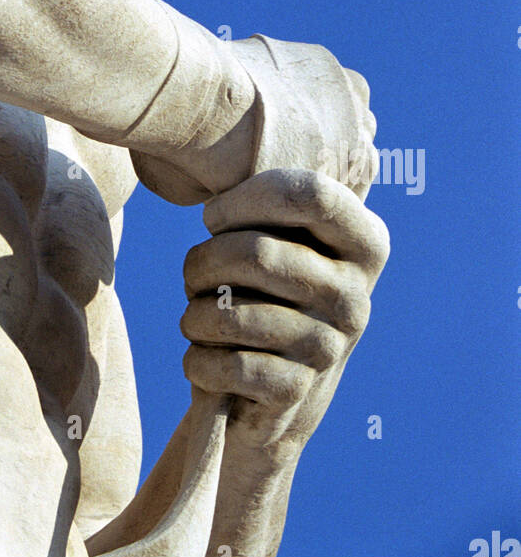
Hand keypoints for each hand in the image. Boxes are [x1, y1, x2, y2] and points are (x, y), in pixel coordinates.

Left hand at [180, 167, 389, 454]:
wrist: (269, 398)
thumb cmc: (261, 293)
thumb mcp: (279, 239)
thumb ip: (266, 202)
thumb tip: (214, 157)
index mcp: (364, 242)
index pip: (311, 193)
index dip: (245, 198)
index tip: (214, 216)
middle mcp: (358, 295)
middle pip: (257, 252)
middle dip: (202, 261)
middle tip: (192, 274)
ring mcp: (331, 347)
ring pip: (231, 312)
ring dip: (193, 315)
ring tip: (195, 318)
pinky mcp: (298, 393)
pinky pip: (227, 365)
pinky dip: (196, 361)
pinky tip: (200, 360)